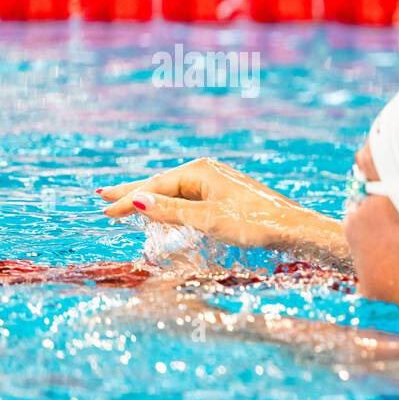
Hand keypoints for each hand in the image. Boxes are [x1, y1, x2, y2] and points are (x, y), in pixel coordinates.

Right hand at [98, 157, 343, 259]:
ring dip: (151, 197)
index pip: (155, 187)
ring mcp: (219, 181)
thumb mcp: (208, 220)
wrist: (295, 228)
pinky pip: (189, 196)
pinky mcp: (229, 194)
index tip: (104, 209)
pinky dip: (171, 202)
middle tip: (103, 196)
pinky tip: (166, 206)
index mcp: (200, 171)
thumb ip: (172, 212)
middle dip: (133, 191)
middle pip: (162, 183)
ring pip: (176, 190)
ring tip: (126, 202)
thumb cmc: (255, 223)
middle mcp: (208, 171)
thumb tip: (138, 201)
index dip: (129, 199)